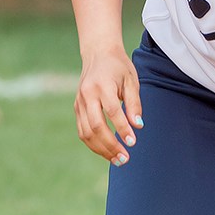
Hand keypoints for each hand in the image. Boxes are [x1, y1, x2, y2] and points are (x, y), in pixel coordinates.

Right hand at [74, 44, 142, 165]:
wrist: (98, 54)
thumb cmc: (119, 68)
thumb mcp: (131, 81)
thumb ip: (135, 103)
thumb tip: (138, 126)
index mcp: (101, 85)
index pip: (112, 111)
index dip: (122, 128)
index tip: (133, 142)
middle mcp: (87, 95)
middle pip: (96, 126)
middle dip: (111, 145)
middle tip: (125, 158)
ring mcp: (79, 102)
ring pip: (86, 132)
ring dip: (102, 149)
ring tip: (118, 160)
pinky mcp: (76, 108)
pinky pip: (82, 131)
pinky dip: (94, 144)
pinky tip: (107, 152)